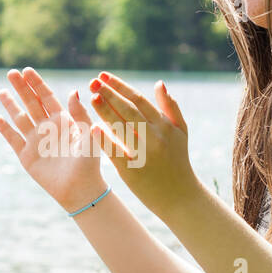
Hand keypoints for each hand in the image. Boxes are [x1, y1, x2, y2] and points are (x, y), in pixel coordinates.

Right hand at [0, 66, 109, 211]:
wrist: (80, 189)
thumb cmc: (89, 163)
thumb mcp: (88, 135)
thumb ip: (81, 114)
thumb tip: (74, 91)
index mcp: (63, 121)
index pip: (47, 98)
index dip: (37, 84)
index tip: (27, 71)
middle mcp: (48, 129)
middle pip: (31, 104)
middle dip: (21, 88)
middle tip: (11, 72)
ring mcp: (36, 142)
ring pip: (20, 118)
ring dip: (11, 105)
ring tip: (2, 91)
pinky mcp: (27, 156)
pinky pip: (13, 140)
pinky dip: (5, 130)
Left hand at [87, 72, 199, 216]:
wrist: (180, 196)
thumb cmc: (178, 161)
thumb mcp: (180, 132)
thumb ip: (170, 107)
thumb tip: (159, 83)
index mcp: (164, 126)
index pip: (138, 100)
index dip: (120, 86)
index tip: (103, 76)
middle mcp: (155, 138)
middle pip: (128, 111)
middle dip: (109, 94)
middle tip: (92, 82)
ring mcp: (144, 154)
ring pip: (121, 128)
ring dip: (105, 111)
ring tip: (91, 98)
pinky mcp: (132, 171)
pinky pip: (116, 152)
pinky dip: (105, 139)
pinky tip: (93, 127)